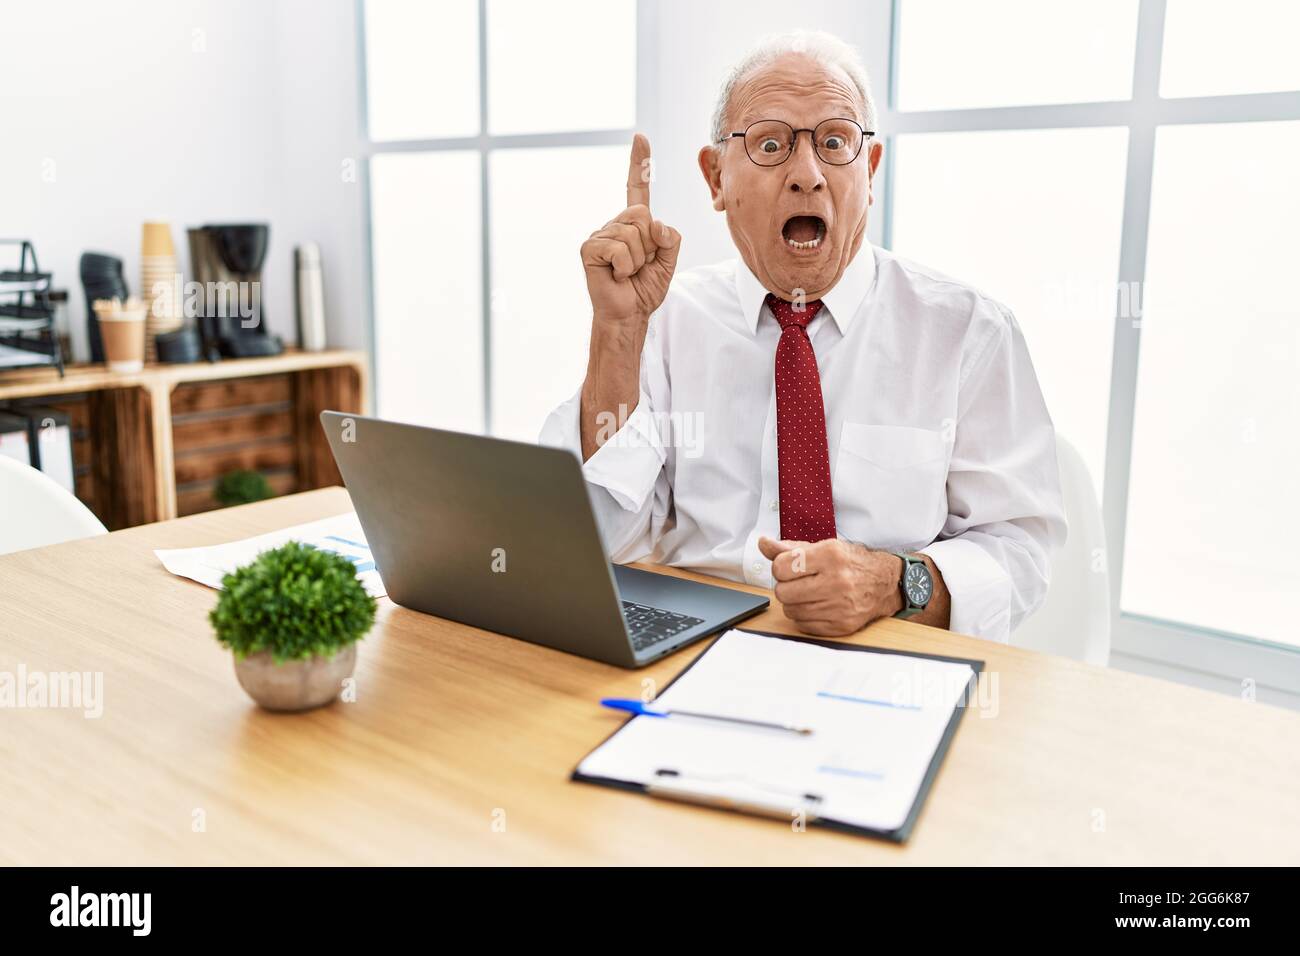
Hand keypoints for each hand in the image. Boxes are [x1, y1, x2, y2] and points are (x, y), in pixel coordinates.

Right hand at [580, 133, 681, 323]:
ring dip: (638, 259)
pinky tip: (617, 276)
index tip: (640, 138)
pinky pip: (619, 247)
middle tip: (640, 265)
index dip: (639, 163)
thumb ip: (670, 238)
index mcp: (634, 224)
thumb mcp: (669, 260)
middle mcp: (615, 224)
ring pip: (633, 233)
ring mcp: (600, 234)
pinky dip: (625, 267)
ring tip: (628, 273)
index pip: (637, 188)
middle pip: (642, 214)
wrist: (629, 314)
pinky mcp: (590, 248)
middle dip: (650, 245)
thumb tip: (656, 224)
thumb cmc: (645, 288)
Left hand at [758, 537, 903, 636]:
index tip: (790, 567)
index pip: (781, 567)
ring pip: (790, 610)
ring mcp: (840, 606)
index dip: (780, 567)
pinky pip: (803, 625)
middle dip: (785, 586)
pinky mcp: (841, 625)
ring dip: (794, 602)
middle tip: (798, 582)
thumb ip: (790, 548)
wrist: (885, 583)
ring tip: (808, 593)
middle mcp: (837, 581)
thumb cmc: (850, 562)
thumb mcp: (824, 547)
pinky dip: (804, 616)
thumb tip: (763, 544)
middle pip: (782, 592)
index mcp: (830, 555)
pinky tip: (816, 606)